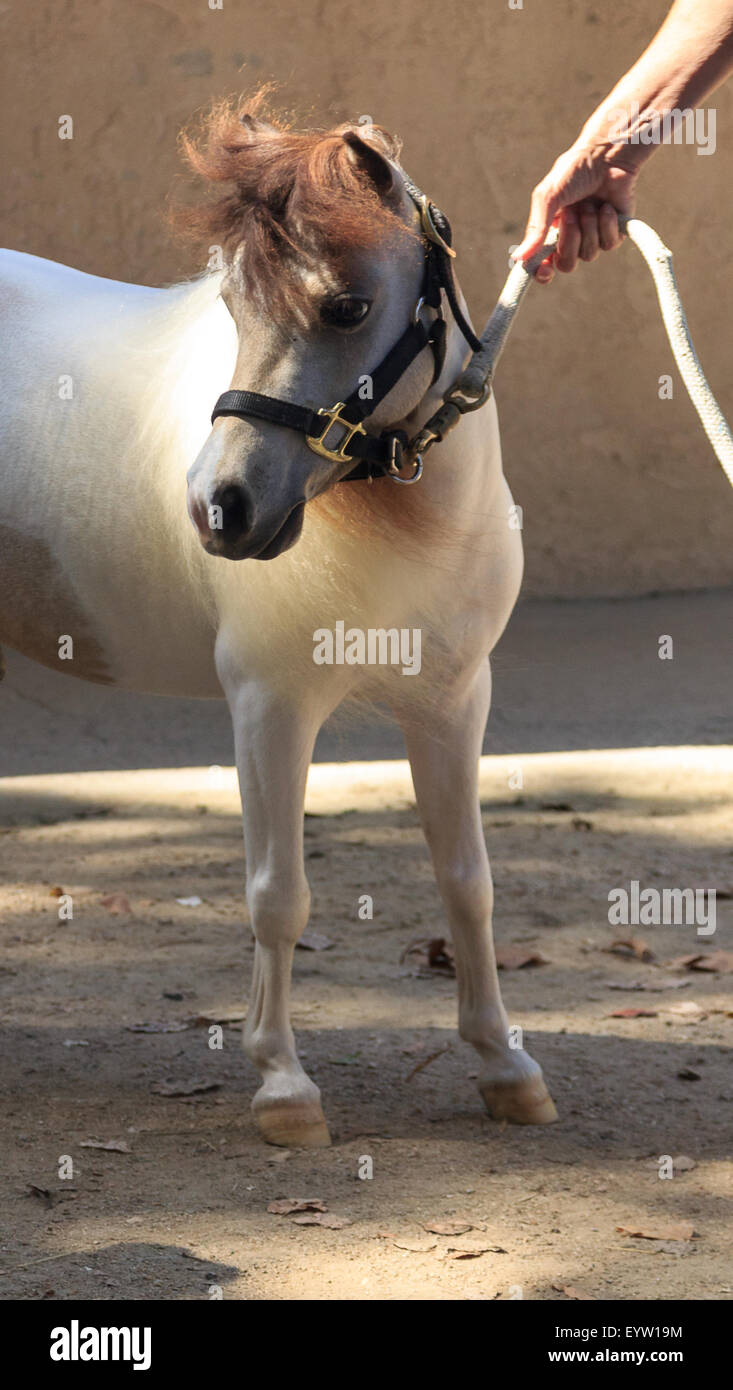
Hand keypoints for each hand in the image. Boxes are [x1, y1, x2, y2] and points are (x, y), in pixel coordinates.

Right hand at [513, 142, 639, 282]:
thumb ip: (535, 229)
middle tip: (571, 214)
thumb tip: (517, 258)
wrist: (607, 156)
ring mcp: (594, 237)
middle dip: (569, 240)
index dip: (542, 273)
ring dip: (588, 226)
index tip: (544, 271)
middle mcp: (571, 238)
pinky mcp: (615, 233)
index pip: (543, 264)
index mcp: (551, 231)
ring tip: (590, 204)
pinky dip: (607, 224)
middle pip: (567, 264)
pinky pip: (609, 244)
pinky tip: (606, 206)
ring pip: (589, 254)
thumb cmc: (574, 171)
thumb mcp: (548, 197)